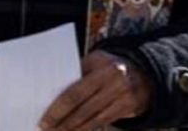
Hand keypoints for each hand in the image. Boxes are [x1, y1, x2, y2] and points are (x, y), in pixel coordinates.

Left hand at [37, 50, 151, 130]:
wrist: (144, 73)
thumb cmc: (109, 68)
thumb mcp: (96, 62)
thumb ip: (77, 74)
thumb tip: (51, 96)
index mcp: (102, 65)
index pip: (75, 91)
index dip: (58, 108)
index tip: (44, 119)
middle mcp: (115, 79)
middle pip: (82, 106)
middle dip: (62, 120)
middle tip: (47, 129)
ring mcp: (124, 94)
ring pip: (92, 117)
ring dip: (72, 128)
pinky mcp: (129, 107)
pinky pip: (102, 121)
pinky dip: (86, 128)